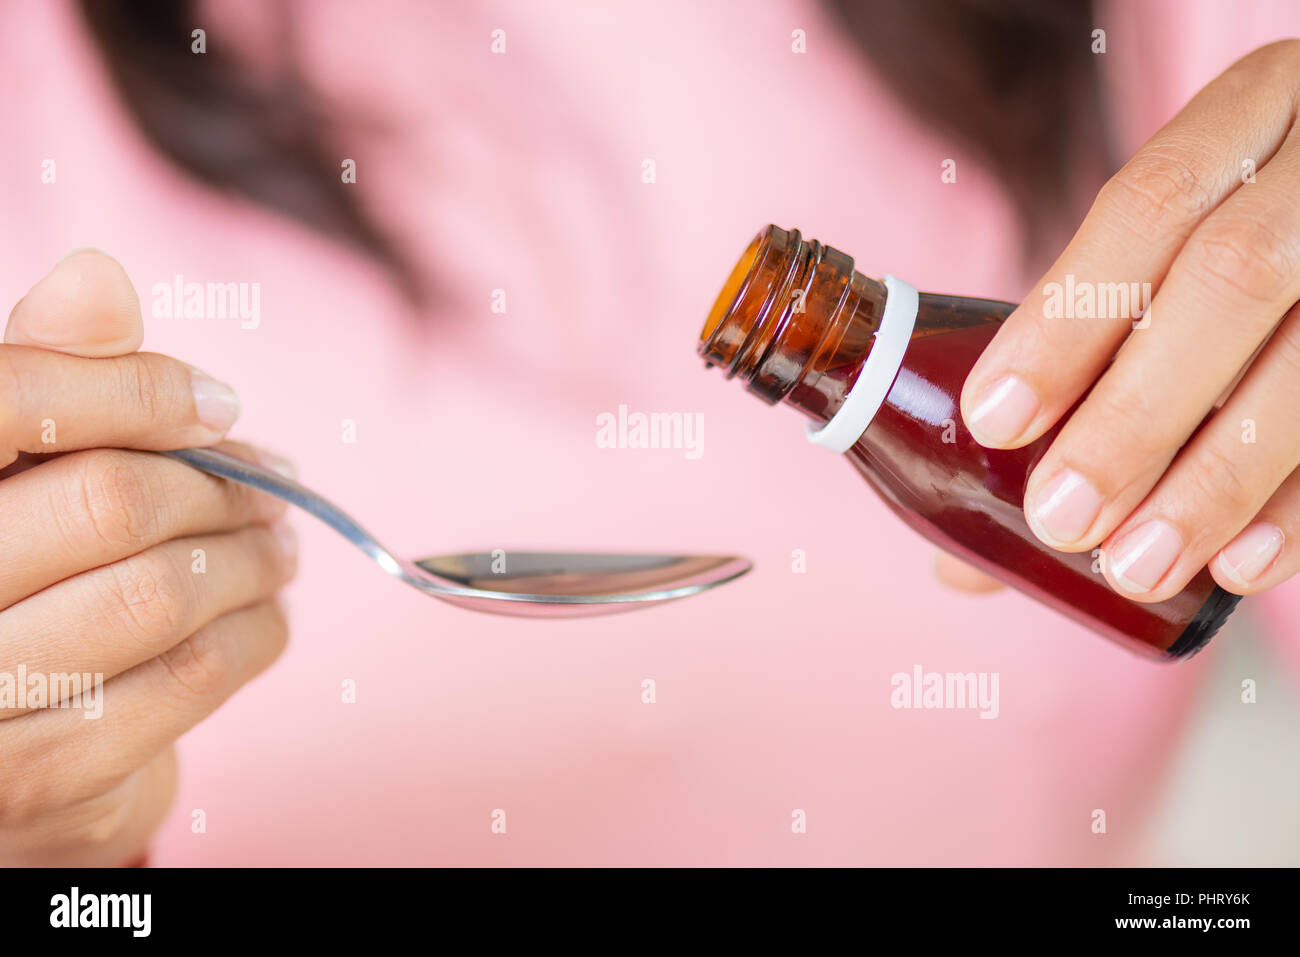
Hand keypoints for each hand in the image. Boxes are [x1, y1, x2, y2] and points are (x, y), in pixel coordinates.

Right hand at [0, 250, 296, 865]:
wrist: (4, 752)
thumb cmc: (21, 579)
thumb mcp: (17, 470)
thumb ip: (51, 373)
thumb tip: (100, 274)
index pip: (13, 399)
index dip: (134, 391)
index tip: (219, 405)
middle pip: (111, 501)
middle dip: (222, 484)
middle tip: (276, 481)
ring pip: (160, 593)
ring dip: (254, 558)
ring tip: (281, 541)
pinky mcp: (44, 778)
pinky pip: (192, 677)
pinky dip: (258, 633)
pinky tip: (268, 611)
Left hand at [958, 40, 1299, 602]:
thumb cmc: (1243, 247)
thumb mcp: (1178, 249)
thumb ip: (1083, 356)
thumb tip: (964, 554)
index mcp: (1256, 109)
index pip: (1148, 202)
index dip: (1065, 316)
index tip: (993, 419)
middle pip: (1230, 277)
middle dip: (1135, 414)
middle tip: (1060, 518)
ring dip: (1219, 479)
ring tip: (1138, 566)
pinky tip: (1241, 564)